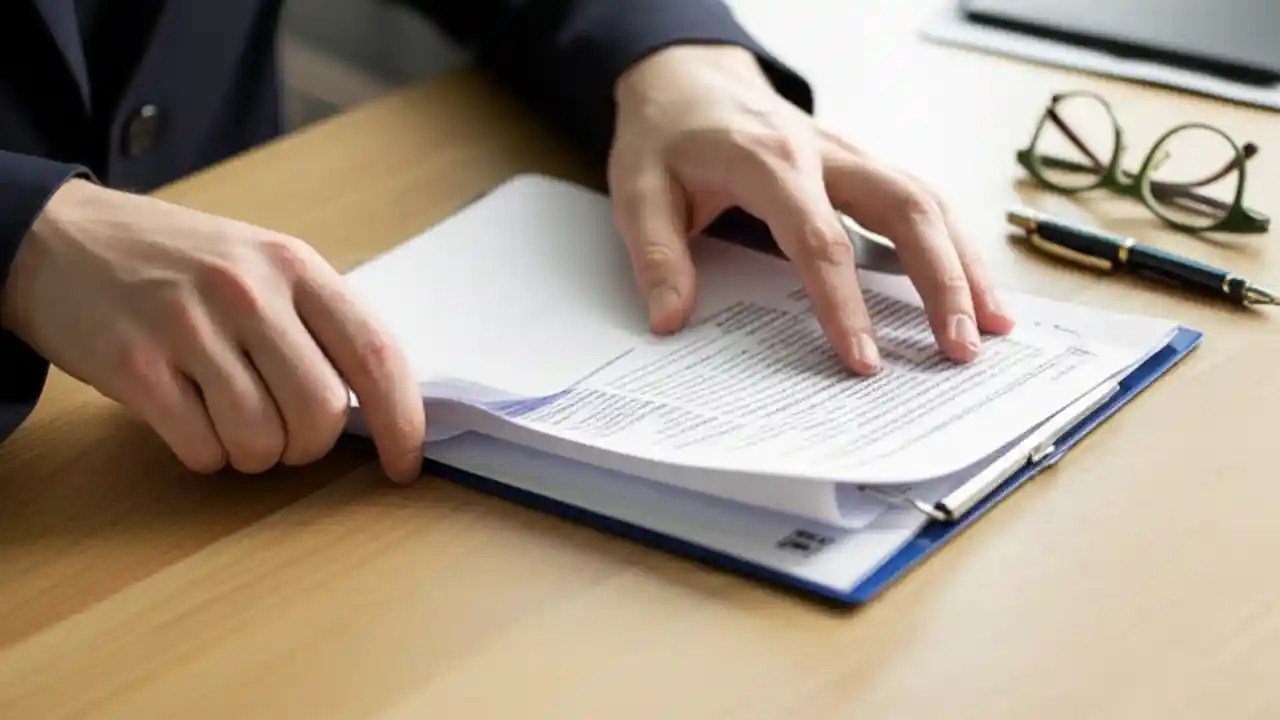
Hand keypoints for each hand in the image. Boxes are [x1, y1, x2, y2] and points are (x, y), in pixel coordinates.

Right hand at [0, 180, 423, 480]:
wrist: (59, 241)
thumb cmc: (181, 264)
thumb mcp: (261, 263)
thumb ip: (319, 322)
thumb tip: (379, 406)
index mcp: (295, 266)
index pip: (376, 354)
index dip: (403, 421)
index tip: (406, 465)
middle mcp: (248, 292)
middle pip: (320, 412)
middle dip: (309, 446)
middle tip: (285, 434)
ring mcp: (188, 327)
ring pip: (261, 440)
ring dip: (254, 455)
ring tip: (229, 421)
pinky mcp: (135, 365)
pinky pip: (202, 450)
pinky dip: (206, 455)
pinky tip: (189, 420)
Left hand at [609, 45, 1014, 373]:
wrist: (686, 77)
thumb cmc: (666, 135)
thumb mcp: (636, 189)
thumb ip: (655, 254)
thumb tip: (671, 319)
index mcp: (767, 160)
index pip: (818, 239)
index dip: (843, 304)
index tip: (864, 359)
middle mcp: (822, 152)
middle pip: (904, 209)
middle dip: (940, 281)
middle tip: (959, 348)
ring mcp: (848, 154)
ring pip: (926, 201)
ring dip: (965, 263)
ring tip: (993, 327)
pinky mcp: (858, 164)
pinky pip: (918, 199)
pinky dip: (952, 244)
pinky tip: (972, 287)